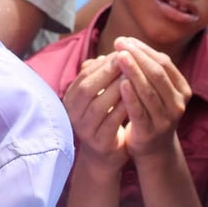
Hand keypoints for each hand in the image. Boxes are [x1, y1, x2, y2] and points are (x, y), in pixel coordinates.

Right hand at [61, 53, 129, 170]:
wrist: (104, 154)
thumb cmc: (104, 119)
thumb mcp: (98, 97)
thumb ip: (101, 78)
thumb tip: (110, 54)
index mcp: (70, 99)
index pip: (83, 76)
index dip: (101, 64)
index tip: (121, 52)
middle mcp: (72, 114)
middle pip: (87, 89)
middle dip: (108, 73)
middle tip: (128, 61)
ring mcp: (84, 130)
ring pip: (99, 106)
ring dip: (117, 89)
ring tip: (134, 76)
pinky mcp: (99, 143)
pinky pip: (112, 123)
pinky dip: (123, 109)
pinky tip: (137, 99)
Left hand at [112, 37, 190, 158]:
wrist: (153, 149)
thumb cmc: (151, 113)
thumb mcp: (156, 91)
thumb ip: (148, 71)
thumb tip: (128, 43)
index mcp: (182, 89)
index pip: (164, 63)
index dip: (144, 50)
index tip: (125, 39)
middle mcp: (178, 103)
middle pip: (157, 74)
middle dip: (137, 56)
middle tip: (119, 43)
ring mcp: (166, 118)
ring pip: (149, 91)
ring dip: (133, 71)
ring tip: (119, 57)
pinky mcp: (151, 131)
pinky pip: (140, 110)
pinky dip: (131, 96)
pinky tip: (120, 83)